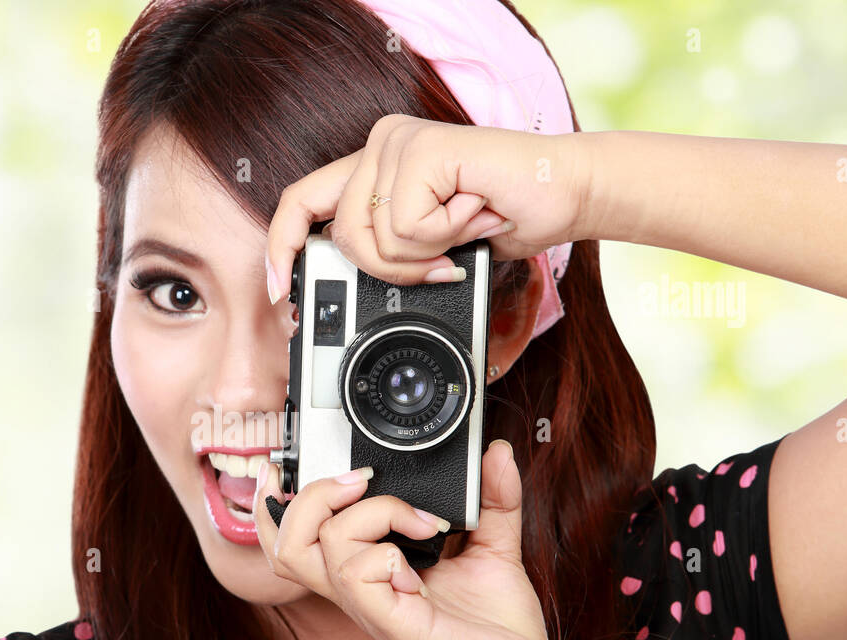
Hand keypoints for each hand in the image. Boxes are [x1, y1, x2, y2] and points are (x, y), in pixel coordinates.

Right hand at [253, 439, 550, 639]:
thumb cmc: (495, 629)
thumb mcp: (495, 546)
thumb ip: (495, 498)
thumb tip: (496, 454)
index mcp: (367, 568)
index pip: (295, 535)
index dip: (287, 499)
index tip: (331, 468)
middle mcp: (357, 586)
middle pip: (286, 537)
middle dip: (315, 493)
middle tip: (367, 486)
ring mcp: (368, 604)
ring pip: (317, 542)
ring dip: (370, 514)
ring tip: (419, 524)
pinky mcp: (388, 619)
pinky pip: (354, 572)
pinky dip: (387, 553)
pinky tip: (421, 565)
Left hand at [265, 113, 589, 295]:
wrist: (567, 193)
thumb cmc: (504, 218)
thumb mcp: (429, 248)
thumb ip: (386, 254)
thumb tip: (346, 288)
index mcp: (372, 167)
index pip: (301, 203)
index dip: (282, 247)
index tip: (278, 291)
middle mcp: (378, 145)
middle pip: (343, 239)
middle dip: (391, 270)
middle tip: (439, 262)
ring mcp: (397, 141)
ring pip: (374, 239)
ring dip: (426, 254)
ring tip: (465, 227)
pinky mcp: (421, 149)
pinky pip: (407, 228)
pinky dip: (446, 236)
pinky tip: (474, 210)